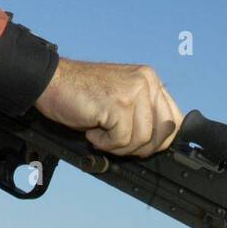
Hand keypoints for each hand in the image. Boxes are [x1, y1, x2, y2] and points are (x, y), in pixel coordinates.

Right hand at [33, 59, 183, 156]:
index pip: (174, 120)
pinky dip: (104, 143)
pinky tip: (92, 130)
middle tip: (115, 141)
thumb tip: (160, 143)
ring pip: (142, 140)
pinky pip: (121, 140)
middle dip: (138, 147)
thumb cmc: (82, 95)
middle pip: (161, 134)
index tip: (137, 145)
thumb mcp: (121, 101)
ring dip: (118, 146)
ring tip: (100, 133)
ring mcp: (134, 91)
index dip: (159, 141)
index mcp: (150, 80)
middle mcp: (146, 82)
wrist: (52, 82)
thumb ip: (143, 114)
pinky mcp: (118, 103)